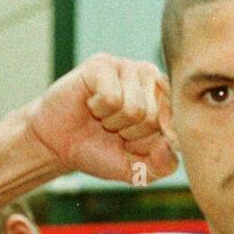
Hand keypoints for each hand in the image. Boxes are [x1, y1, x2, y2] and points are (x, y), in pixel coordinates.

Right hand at [26, 54, 176, 182]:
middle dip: (130, 134)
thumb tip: (171, 145)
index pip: (175, 124)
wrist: (58, 143)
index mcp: (166, 100)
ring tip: (103, 117)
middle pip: (153, 117)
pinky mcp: (103, 63)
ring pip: (134, 108)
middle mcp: (151, 78)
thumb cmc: (100, 151)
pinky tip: (91, 104)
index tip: (133, 143)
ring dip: (113, 123)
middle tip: (114, 129)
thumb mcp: (137, 170)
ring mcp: (128, 68)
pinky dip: (98, 110)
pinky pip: (111, 97)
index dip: (151, 143)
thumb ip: (163, 166)